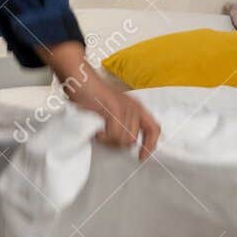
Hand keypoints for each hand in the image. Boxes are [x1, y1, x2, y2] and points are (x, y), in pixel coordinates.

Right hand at [38, 39, 161, 159]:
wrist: (81, 79)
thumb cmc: (94, 96)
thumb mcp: (114, 109)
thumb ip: (123, 122)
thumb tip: (127, 143)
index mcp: (137, 107)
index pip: (154, 128)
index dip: (150, 145)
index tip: (141, 157)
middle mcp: (134, 107)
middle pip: (132, 139)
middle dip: (116, 144)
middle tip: (104, 137)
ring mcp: (125, 108)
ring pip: (124, 139)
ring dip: (109, 140)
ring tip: (100, 131)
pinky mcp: (113, 109)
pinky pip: (113, 134)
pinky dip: (103, 136)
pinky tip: (97, 130)